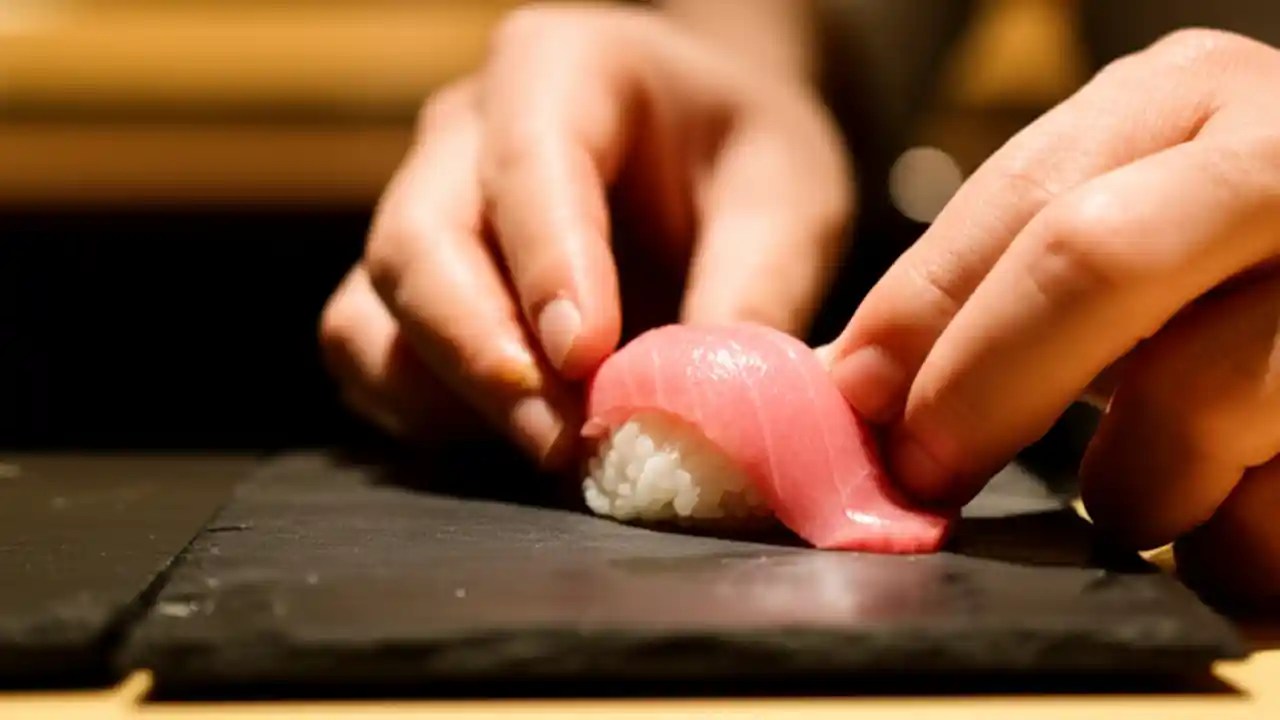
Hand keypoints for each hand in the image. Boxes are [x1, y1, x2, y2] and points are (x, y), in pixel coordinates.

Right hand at [320, 4, 850, 469]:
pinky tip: (514, 431)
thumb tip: (703, 425)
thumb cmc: (741, 156)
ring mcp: (421, 206)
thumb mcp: (789, 202)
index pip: (528, 164)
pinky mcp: (408, 286)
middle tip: (566, 440)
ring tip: (554, 445)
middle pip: (417, 244)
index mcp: (560, 67)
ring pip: (372, 309)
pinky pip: (368, 354)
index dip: (549, 267)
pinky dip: (424, 410)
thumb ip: (753, 298)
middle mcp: (464, 132)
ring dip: (450, 394)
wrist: (698, 148)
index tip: (588, 359)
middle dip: (482, 355)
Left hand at [822, 29, 1279, 606]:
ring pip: (1200, 406)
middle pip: (1094, 261)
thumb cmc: (1221, 264)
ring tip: (1138, 500)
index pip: (1024, 198)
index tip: (855, 403)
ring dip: (1134, 492)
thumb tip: (851, 384)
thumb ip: (995, 280)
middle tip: (927, 475)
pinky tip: (1228, 527)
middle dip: (982, 390)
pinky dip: (1235, 548)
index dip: (922, 313)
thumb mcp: (1118, 217)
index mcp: (1188, 96)